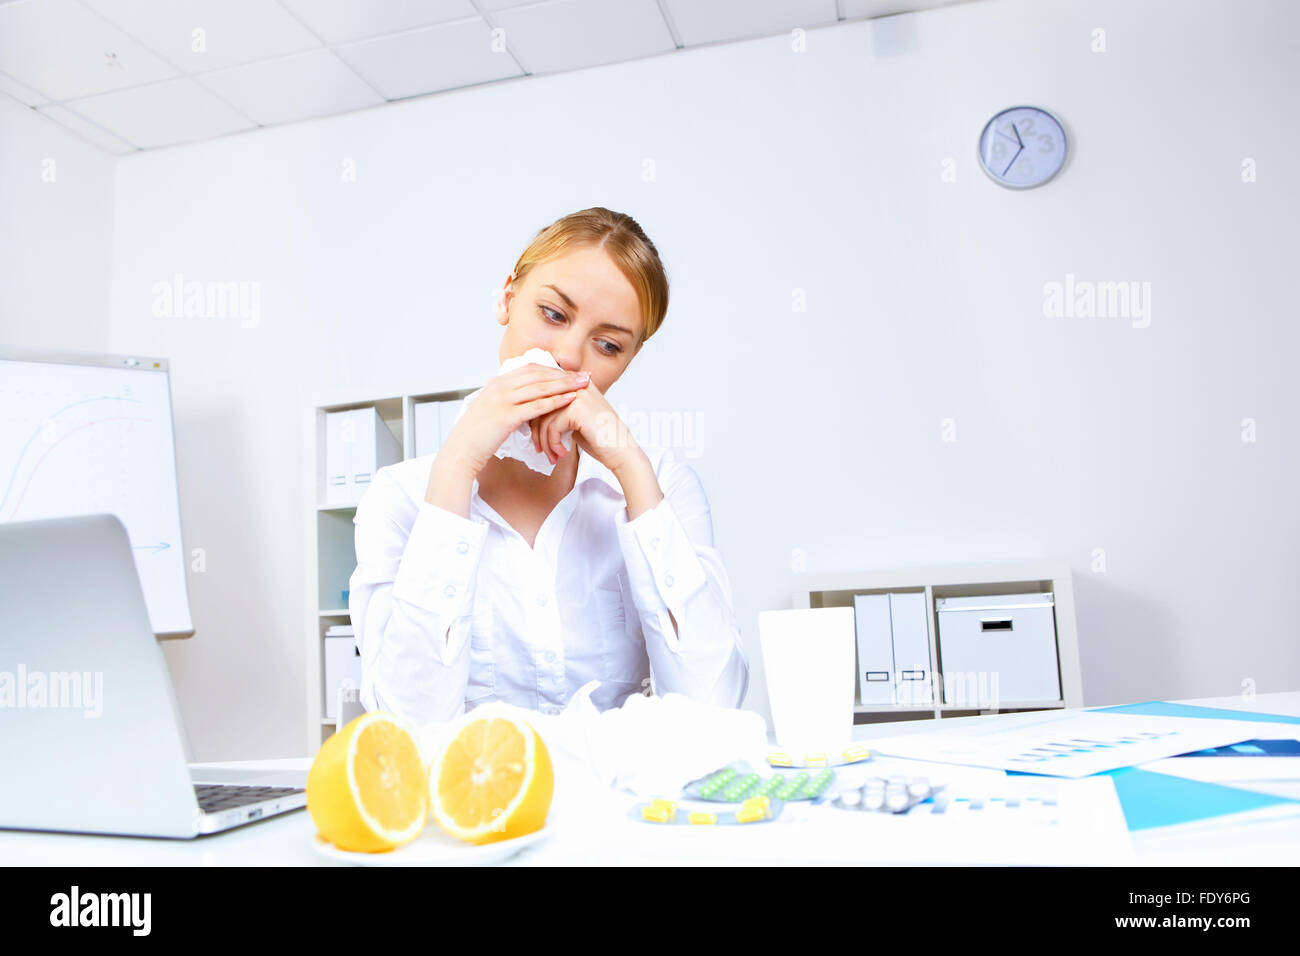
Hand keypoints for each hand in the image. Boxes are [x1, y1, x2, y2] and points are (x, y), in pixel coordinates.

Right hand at [437, 365, 590, 476]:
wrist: (461, 451)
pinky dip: (555, 401)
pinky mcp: (506, 416)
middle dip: (563, 374)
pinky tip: (570, 399)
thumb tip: (526, 401)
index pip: (530, 369)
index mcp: (497, 383)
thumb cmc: (477, 436)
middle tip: (583, 375)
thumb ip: (508, 401)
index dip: (551, 370)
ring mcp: (502, 400)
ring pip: (539, 387)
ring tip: (583, 384)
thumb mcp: (492, 411)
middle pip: (538, 375)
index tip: (569, 372)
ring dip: (564, 384)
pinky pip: (536, 405)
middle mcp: (500, 387)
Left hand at [529, 376, 637, 471]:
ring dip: (545, 441)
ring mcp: (577, 395)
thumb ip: (558, 411)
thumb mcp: (576, 419)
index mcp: (577, 383)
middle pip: (541, 404)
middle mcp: (577, 384)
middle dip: (536, 429)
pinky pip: (552, 427)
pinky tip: (561, 454)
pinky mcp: (577, 409)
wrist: (622, 452)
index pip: (544, 392)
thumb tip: (534, 416)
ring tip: (551, 456)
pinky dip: (553, 444)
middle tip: (539, 448)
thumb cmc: (601, 439)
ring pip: (544, 418)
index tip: (534, 434)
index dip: (534, 414)